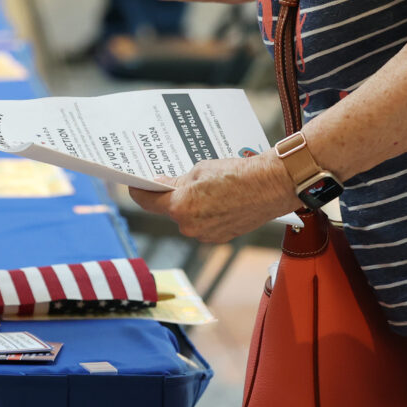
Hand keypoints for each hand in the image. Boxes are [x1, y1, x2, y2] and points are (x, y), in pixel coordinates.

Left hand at [128, 153, 301, 243]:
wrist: (272, 185)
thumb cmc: (237, 173)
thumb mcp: (200, 169)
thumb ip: (176, 182)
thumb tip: (161, 185)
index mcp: (180, 206)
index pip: (147, 201)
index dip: (138, 190)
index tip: (134, 184)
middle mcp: (189, 226)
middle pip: (169, 210)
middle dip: (170, 196)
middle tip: (175, 178)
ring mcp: (205, 235)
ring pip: (187, 218)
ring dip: (189, 204)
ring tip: (205, 187)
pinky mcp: (220, 237)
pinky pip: (203, 224)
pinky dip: (205, 212)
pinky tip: (217, 198)